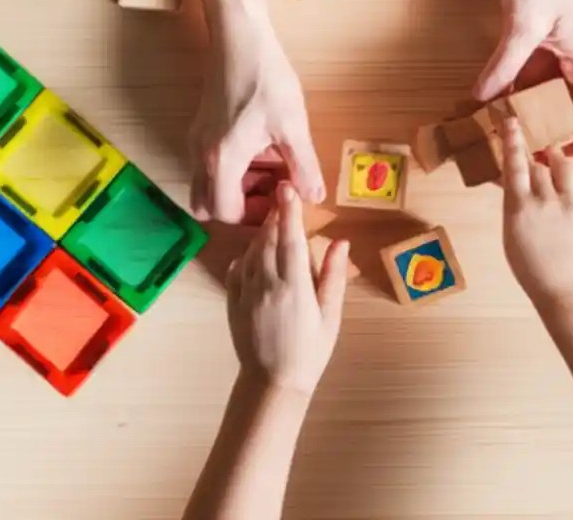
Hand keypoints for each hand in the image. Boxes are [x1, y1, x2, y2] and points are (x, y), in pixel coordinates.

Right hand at [190, 8, 324, 222]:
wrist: (239, 38)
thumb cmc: (265, 77)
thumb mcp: (292, 125)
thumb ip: (304, 166)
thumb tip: (314, 197)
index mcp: (223, 160)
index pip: (226, 213)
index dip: (253, 216)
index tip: (278, 199)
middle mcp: (201, 156)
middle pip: (207, 206)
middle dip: (238, 207)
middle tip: (268, 190)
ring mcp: (196, 142)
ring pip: (205, 185)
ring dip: (234, 188)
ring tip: (268, 167)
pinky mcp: (200, 130)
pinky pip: (207, 165)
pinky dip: (229, 170)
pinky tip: (257, 149)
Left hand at [226, 182, 349, 394]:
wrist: (273, 382)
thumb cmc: (310, 351)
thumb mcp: (330, 316)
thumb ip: (333, 276)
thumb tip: (340, 241)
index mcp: (294, 286)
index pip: (291, 239)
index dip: (290, 211)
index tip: (288, 188)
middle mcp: (266, 284)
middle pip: (268, 239)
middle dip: (275, 216)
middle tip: (282, 197)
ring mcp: (245, 292)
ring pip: (251, 250)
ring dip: (262, 233)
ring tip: (273, 223)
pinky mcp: (232, 301)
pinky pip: (237, 268)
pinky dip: (247, 255)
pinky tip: (256, 253)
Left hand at [476, 0, 572, 167]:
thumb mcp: (522, 22)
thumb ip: (504, 65)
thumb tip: (483, 100)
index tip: (570, 172)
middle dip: (556, 140)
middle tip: (527, 164)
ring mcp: (563, 47)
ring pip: (550, 95)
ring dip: (531, 117)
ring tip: (506, 143)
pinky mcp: (543, 36)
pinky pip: (532, 74)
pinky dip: (515, 90)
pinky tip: (491, 105)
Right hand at [499, 115, 572, 307]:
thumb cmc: (535, 272)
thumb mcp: (513, 238)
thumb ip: (517, 208)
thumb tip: (522, 186)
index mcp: (520, 209)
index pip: (514, 165)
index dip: (512, 140)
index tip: (512, 120)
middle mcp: (548, 202)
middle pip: (542, 163)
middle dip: (540, 159)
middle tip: (540, 158)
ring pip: (568, 168)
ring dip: (561, 166)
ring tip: (560, 174)